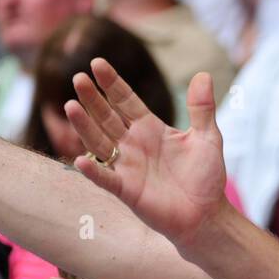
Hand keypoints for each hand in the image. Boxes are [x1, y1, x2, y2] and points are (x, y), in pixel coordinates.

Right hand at [65, 62, 228, 245]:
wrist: (207, 215)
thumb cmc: (206, 177)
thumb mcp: (208, 138)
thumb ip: (202, 108)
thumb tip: (204, 75)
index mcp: (150, 128)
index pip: (125, 100)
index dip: (112, 83)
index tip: (97, 63)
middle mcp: (133, 145)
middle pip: (107, 117)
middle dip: (92, 99)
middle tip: (78, 79)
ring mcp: (127, 167)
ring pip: (99, 142)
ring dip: (85, 126)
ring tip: (70, 106)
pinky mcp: (127, 191)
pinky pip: (106, 179)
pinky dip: (94, 171)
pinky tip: (81, 160)